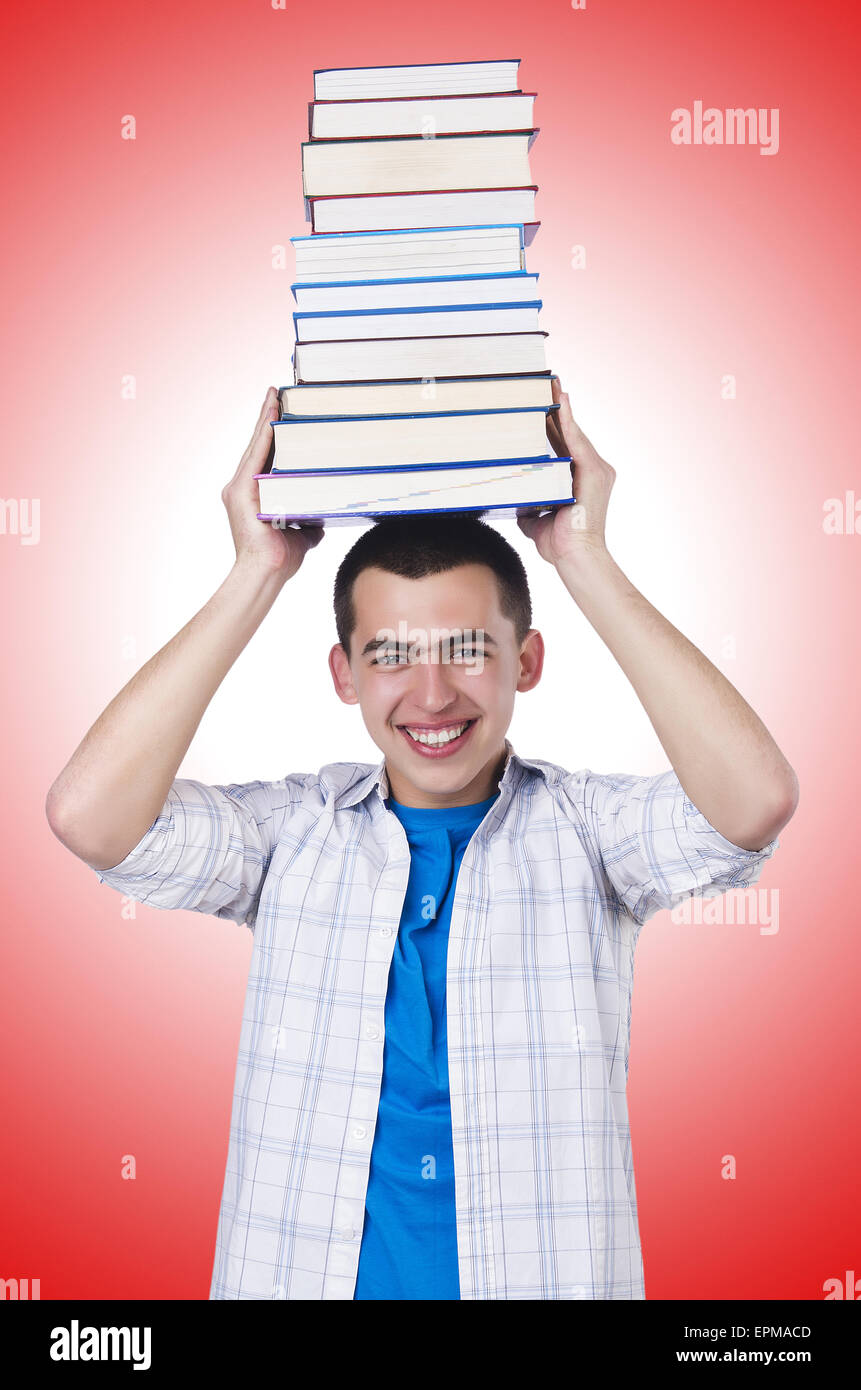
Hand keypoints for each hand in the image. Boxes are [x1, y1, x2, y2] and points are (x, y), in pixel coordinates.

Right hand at [222, 387, 324, 579]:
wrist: (267, 573)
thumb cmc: (280, 558)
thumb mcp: (302, 534)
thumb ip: (309, 522)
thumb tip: (323, 519)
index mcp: (255, 494)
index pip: (265, 457)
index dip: (271, 432)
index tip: (280, 410)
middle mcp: (242, 487)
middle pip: (258, 446)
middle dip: (267, 418)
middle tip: (277, 393)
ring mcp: (239, 488)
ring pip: (256, 446)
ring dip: (265, 420)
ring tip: (275, 397)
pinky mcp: (240, 492)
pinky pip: (256, 456)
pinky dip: (264, 435)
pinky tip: (272, 417)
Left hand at [517, 377, 614, 567]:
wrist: (573, 557)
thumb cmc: (559, 542)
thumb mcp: (537, 518)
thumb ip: (529, 505)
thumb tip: (514, 502)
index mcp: (580, 478)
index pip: (564, 445)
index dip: (552, 424)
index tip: (540, 404)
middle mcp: (593, 469)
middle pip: (570, 433)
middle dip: (555, 409)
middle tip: (544, 383)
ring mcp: (596, 469)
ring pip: (574, 432)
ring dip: (560, 408)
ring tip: (550, 384)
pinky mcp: (594, 471)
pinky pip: (577, 440)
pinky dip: (568, 420)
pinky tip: (560, 402)